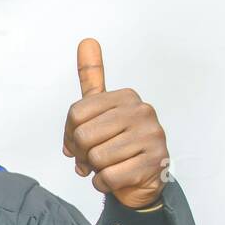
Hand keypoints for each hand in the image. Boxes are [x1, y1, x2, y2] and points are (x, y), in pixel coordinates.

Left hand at [61, 38, 168, 209]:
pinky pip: (109, 177)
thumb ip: (93, 78)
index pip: (76, 114)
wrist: (143, 180)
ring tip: (108, 166)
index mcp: (127, 96)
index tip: (79, 142)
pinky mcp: (154, 163)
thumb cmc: (118, 143)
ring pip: (96, 158)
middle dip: (82, 153)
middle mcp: (142, 111)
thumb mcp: (102, 110)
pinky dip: (104, 184)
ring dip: (95, 169)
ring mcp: (152, 136)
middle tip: (92, 158)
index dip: (70, 134)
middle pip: (83, 136)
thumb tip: (87, 40)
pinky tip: (116, 178)